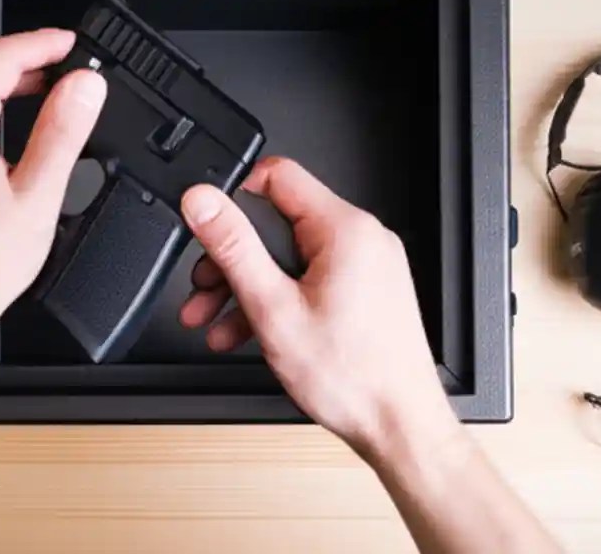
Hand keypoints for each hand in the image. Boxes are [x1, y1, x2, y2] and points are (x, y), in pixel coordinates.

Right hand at [179, 157, 458, 455]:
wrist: (398, 426)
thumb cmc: (352, 377)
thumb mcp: (273, 307)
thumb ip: (233, 248)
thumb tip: (203, 201)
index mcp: (344, 229)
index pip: (278, 175)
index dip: (234, 195)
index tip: (207, 224)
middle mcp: (362, 239)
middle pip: (278, 223)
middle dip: (231, 258)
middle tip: (202, 289)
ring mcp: (367, 266)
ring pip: (290, 258)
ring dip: (246, 287)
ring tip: (214, 321)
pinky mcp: (366, 291)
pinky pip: (310, 280)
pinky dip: (277, 300)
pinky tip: (246, 333)